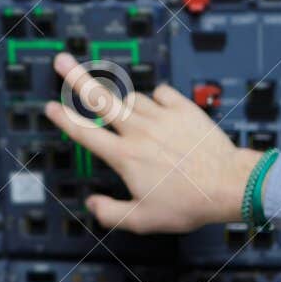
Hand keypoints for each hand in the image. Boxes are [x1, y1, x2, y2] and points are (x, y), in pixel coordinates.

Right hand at [41, 52, 260, 233]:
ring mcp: (163, 117)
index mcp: (126, 157)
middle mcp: (140, 132)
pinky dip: (156, 98)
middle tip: (62, 61)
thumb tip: (92, 205)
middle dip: (77, 78)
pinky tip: (160, 110)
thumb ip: (110, 213)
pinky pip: (162, 92)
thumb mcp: (143, 220)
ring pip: (132, 98)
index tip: (51, 107)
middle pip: (101, 99)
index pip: (86, 134)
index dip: (64, 119)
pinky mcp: (185, 109)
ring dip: (125, 104)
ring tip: (131, 121)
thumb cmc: (189, 203)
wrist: (229, 185)